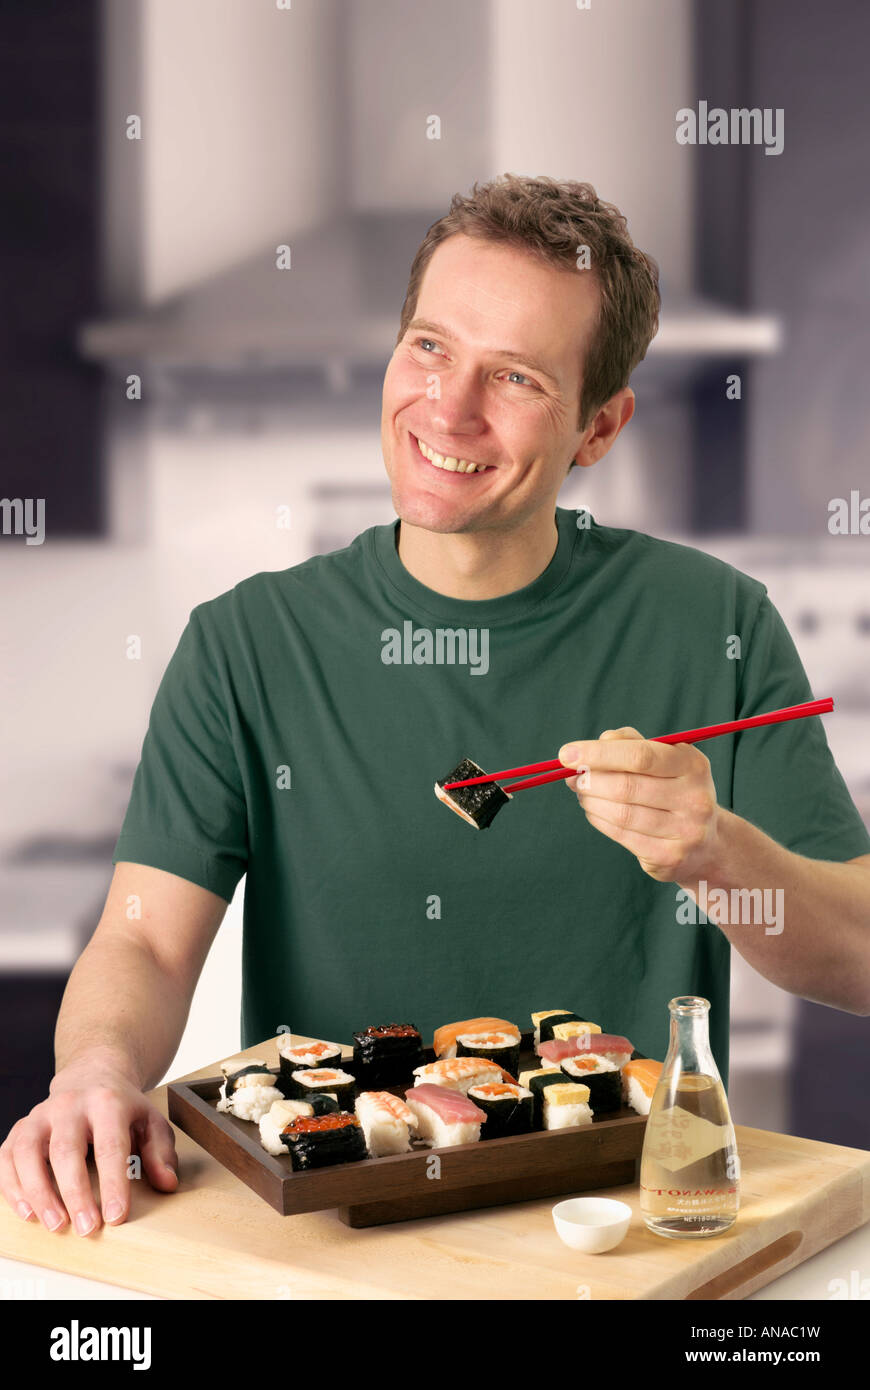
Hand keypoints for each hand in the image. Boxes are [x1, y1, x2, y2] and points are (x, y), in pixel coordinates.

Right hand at [0, 1054, 177, 1235]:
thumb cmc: (122, 1107)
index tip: (116, 1217)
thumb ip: (160, 1152)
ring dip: (39, 1192)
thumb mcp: (150, 1121)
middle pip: (66, 1150)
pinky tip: (28, 1211)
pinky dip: (12, 1186)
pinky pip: (7, 1156)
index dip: (113, 1183)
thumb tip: (167, 1182)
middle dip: (75, 1193)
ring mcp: (41, 1114)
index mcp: (107, 1102)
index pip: (110, 1145)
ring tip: (54, 1224)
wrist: (92, 1075)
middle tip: (86, 1228)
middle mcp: (70, 1104)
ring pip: (28, 1152)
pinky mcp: (22, 1127)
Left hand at [558, 727, 721, 882]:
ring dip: (590, 801)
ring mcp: (685, 831)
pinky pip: (621, 835)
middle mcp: (695, 798)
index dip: (598, 754)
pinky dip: (599, 820)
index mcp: (692, 765)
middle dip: (589, 780)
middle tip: (571, 777)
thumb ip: (628, 743)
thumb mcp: (661, 758)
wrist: (705, 842)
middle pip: (626, 786)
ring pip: (620, 813)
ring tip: (582, 794)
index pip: (639, 755)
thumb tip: (593, 746)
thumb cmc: (671, 788)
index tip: (565, 754)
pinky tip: (594, 811)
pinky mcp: (669, 857)